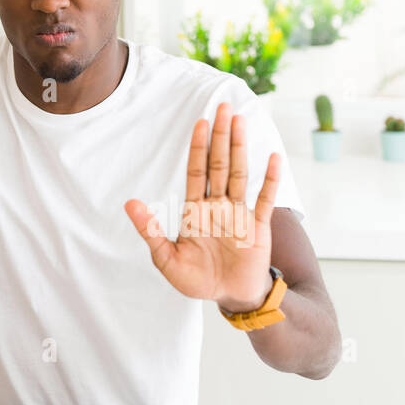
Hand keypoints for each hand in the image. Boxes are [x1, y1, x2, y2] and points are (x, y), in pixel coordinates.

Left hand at [124, 102, 279, 312]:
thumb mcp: (167, 259)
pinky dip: (270, 179)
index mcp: (196, 210)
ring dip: (240, 148)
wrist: (229, 297)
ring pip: (240, 174)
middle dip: (220, 136)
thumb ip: (151, 231)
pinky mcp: (258, 227)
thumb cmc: (198, 280)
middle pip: (219, 164)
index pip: (197, 171)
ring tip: (240, 121)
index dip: (198, 147)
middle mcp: (219, 206)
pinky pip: (264, 199)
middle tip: (223, 107)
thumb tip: (131, 204)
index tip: (200, 123)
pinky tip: (273, 157)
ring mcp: (239, 213)